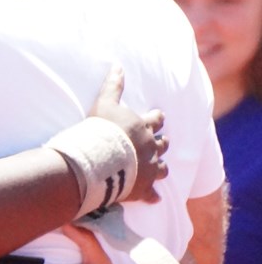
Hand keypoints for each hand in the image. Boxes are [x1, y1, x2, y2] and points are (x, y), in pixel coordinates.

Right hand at [89, 65, 167, 204]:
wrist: (99, 160)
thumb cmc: (101, 130)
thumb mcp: (104, 103)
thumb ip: (113, 86)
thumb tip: (118, 65)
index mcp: (143, 127)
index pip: (157, 119)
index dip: (157, 118)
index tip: (157, 118)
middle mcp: (151, 148)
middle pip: (163, 144)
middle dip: (161, 143)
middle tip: (158, 144)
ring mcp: (149, 169)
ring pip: (163, 168)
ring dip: (161, 168)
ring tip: (158, 170)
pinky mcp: (143, 188)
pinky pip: (152, 194)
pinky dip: (153, 196)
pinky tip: (154, 198)